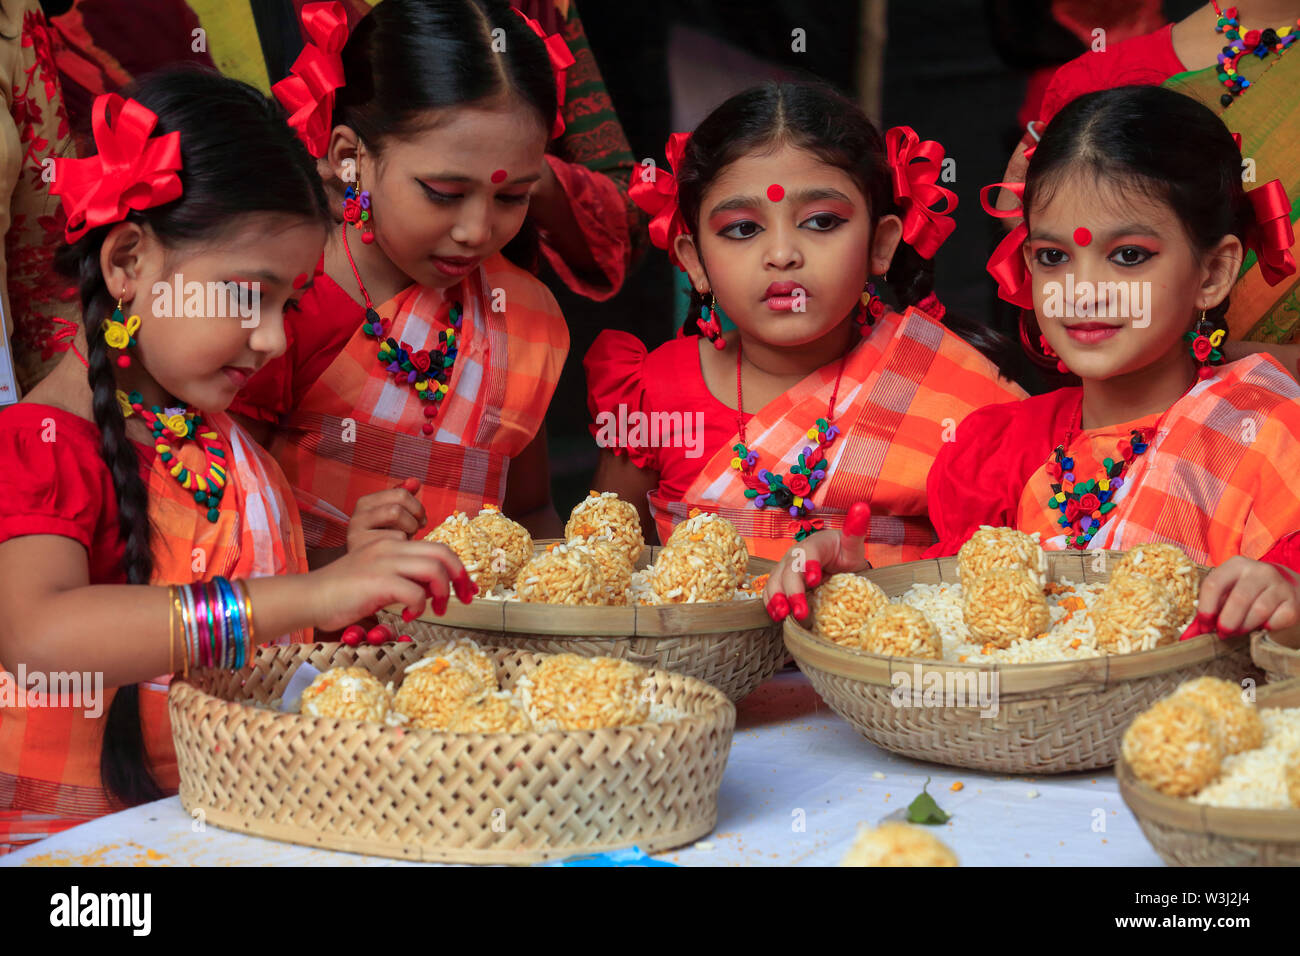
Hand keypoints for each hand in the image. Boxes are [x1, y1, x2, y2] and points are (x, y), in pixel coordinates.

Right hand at [306, 537, 475, 631]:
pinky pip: (414, 592)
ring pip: (434, 569)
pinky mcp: (377, 582)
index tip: (466, 589)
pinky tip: (408, 616)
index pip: (439, 547)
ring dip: (442, 593)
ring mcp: (384, 562)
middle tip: (464, 599)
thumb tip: (433, 588)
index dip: (459, 568)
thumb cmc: (344, 592)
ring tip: (434, 609)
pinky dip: (419, 607)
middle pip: (443, 553)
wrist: (309, 596)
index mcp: (393, 542)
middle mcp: (390, 546)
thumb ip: (405, 575)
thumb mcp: (379, 575)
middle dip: (461, 578)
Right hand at [346, 477, 427, 552]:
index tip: (421, 518)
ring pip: (395, 527)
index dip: (417, 506)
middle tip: (416, 529)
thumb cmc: (382, 538)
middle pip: (397, 508)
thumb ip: (402, 497)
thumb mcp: (391, 515)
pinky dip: (402, 549)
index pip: (400, 493)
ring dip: (408, 533)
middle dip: (413, 519)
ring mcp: (357, 536)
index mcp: (365, 503)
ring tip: (406, 539)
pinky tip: (399, 553)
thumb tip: (415, 481)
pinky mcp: (363, 554)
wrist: (361, 568)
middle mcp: (357, 517)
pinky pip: (394, 546)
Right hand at [762, 502, 871, 623]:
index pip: (807, 552)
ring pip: (775, 581)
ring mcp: (785, 569)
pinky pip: (771, 591)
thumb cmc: (845, 553)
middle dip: (792, 590)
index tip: (815, 579)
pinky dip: (770, 603)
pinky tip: (776, 616)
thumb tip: (862, 507)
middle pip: (788, 570)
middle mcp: (795, 555)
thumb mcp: (853, 544)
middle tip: (801, 611)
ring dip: (776, 598)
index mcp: (813, 544)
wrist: (836, 561)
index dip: (808, 564)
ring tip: (782, 615)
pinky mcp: (781, 582)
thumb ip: (855, 529)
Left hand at [1194, 556, 1299, 637]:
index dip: (1206, 608)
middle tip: (1223, 634)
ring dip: (1245, 627)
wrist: (1286, 587)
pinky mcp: (1293, 601)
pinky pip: (1277, 620)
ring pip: (1259, 611)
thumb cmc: (1247, 592)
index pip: (1214, 584)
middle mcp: (1258, 571)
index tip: (1204, 625)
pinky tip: (1263, 625)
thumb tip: (1187, 637)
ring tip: (1240, 631)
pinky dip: (1267, 627)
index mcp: (1235, 565)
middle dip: (1227, 622)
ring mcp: (1278, 584)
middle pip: (1238, 599)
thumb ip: (1208, 612)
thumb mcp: (1227, 593)